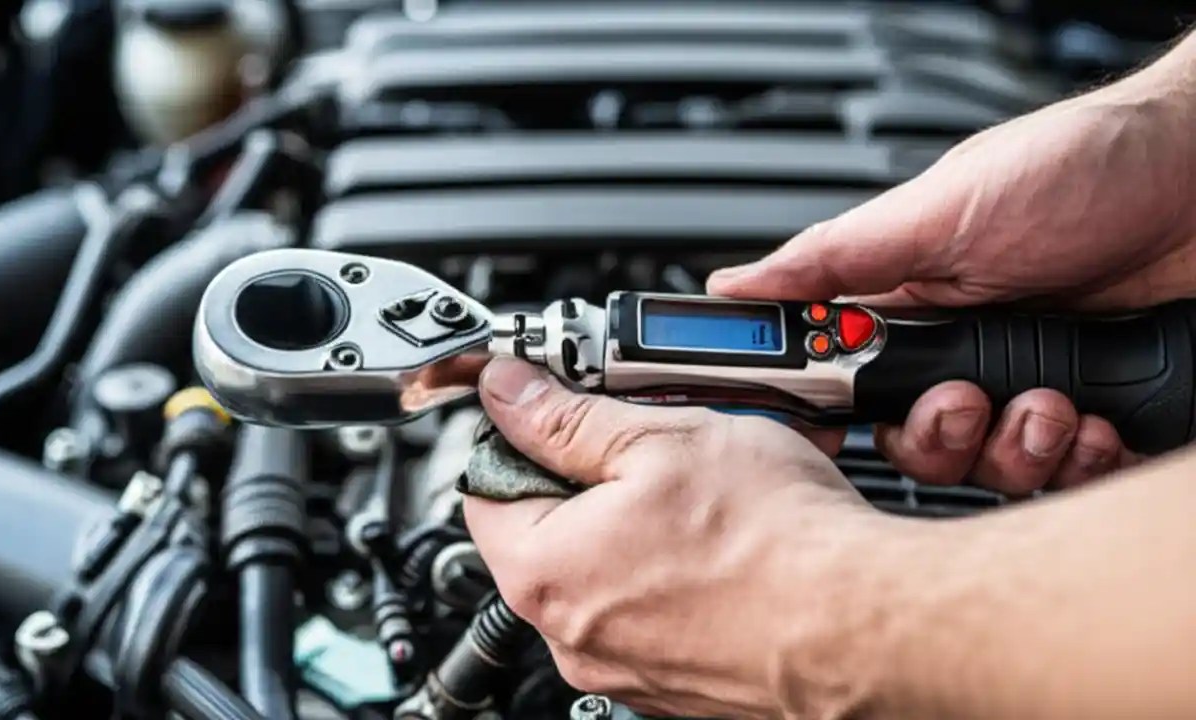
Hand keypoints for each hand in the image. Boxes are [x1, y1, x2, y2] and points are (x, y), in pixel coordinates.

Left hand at [464, 358, 899, 718]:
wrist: (867, 627)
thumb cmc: (777, 542)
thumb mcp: (660, 438)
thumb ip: (565, 416)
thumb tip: (509, 392)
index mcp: (545, 571)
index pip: (483, 487)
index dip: (516, 434)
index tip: (553, 409)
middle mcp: (572, 635)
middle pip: (544, 531)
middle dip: (587, 475)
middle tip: (645, 438)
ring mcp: (624, 667)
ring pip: (604, 569)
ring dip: (636, 521)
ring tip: (698, 488)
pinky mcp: (675, 682)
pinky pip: (649, 609)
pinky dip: (672, 570)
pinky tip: (721, 542)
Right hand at [708, 79, 1194, 491]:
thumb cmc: (1084, 169)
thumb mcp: (944, 208)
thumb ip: (838, 255)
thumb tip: (739, 283)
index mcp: (910, 307)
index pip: (843, 380)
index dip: (833, 414)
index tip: (842, 424)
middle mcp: (962, 349)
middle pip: (914, 443)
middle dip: (941, 437)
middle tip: (966, 399)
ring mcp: (1026, 382)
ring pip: (988, 468)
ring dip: (1020, 447)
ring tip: (1054, 399)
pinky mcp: (1090, 410)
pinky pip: (1066, 476)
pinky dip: (1083, 462)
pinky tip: (1098, 420)